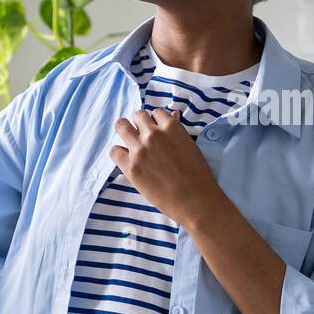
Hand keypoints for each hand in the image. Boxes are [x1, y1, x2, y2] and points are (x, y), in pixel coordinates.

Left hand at [111, 107, 224, 226]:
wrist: (194, 200)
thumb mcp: (190, 146)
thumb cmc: (198, 175)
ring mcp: (140, 150)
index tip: (156, 129)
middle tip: (143, 136)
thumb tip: (173, 115)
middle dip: (140, 124)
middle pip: (138, 116)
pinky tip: (127, 160)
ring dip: (125, 131)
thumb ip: (178, 130)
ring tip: (130, 142)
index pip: (156, 112)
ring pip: (122, 126)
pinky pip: (115, 151)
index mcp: (171, 127)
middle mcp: (153, 134)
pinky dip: (119, 153)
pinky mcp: (131, 167)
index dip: (155, 121)